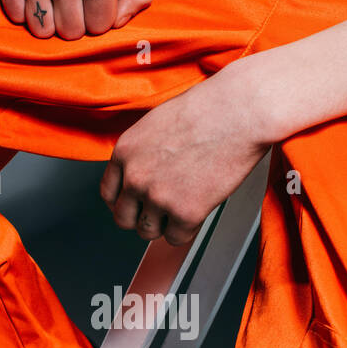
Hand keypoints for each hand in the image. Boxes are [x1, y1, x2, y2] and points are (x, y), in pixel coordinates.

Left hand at [100, 60, 274, 245]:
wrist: (238, 113)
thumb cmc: (208, 109)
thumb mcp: (157, 123)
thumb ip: (143, 151)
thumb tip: (146, 170)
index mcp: (125, 151)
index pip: (108, 193)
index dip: (123, 201)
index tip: (134, 204)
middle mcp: (135, 177)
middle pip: (123, 218)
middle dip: (140, 217)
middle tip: (159, 211)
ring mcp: (158, 197)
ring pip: (148, 232)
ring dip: (164, 225)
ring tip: (183, 207)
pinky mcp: (185, 213)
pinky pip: (176, 238)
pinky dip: (187, 229)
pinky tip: (198, 209)